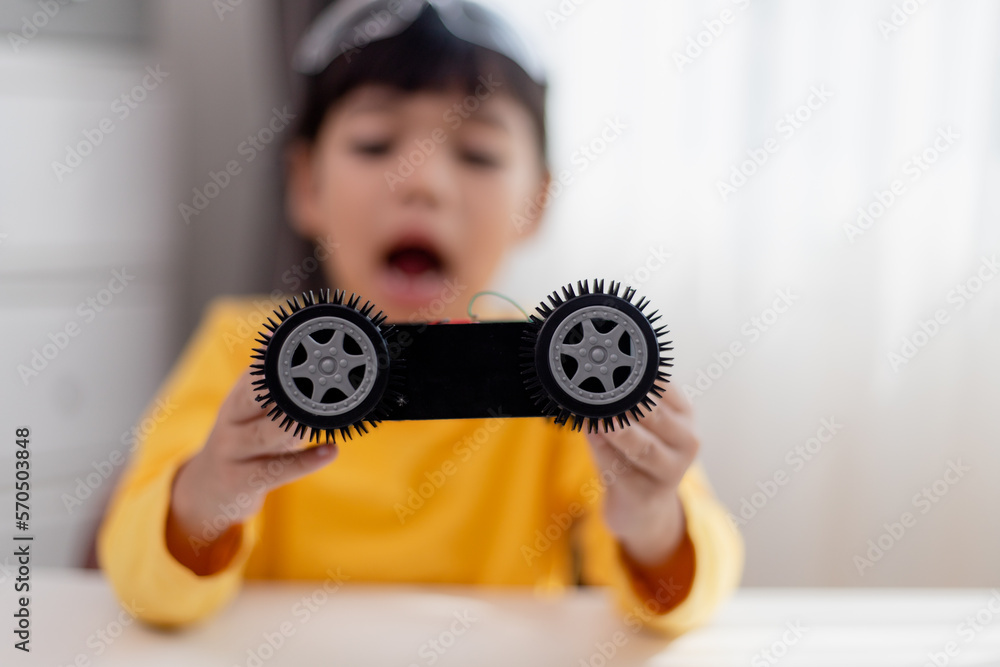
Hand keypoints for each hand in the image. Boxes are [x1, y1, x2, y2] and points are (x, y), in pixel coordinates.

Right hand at [166, 369, 338, 572]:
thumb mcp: (259, 416)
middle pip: (250, 397)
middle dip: (280, 386)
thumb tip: (326, 373)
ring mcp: (233, 451)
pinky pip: (276, 470)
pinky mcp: (241, 480)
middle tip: (316, 376)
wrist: (209, 489)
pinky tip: (331, 451)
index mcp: (238, 397)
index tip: (307, 347)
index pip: (256, 372)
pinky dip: (306, 461)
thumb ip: (286, 396)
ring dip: (294, 424)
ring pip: (264, 435)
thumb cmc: (248, 443)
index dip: (279, 360)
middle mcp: (230, 420)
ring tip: (321, 416)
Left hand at [584, 384, 699, 565]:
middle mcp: (686, 442)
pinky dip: (603, 451)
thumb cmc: (632, 454)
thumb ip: (624, 401)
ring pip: (643, 447)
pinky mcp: (649, 494)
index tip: (614, 364)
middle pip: (656, 416)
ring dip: (618, 429)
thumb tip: (594, 376)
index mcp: (684, 415)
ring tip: (597, 415)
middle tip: (600, 388)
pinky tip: (590, 435)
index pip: (665, 388)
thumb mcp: (637, 424)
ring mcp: (671, 471)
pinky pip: (622, 470)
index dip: (640, 376)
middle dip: (627, 402)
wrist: (641, 506)